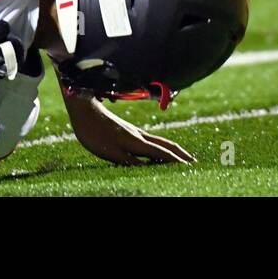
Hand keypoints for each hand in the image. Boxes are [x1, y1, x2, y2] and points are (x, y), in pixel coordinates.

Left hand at [63, 91, 194, 165]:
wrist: (84, 108)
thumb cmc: (94, 132)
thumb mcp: (110, 152)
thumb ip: (130, 161)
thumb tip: (149, 170)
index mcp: (137, 142)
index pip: (163, 153)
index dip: (177, 161)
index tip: (191, 168)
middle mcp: (139, 135)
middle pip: (166, 144)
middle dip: (181, 154)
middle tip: (194, 162)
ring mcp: (134, 131)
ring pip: (159, 140)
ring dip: (173, 149)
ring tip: (181, 156)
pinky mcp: (128, 129)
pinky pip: (151, 139)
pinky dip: (161, 145)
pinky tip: (157, 147)